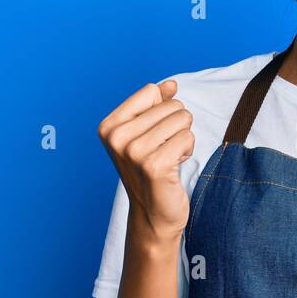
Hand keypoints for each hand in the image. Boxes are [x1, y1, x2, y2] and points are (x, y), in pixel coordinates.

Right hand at [97, 78, 193, 244]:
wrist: (154, 214)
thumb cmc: (152, 170)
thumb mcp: (148, 132)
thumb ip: (157, 104)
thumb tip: (170, 84)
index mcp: (109, 126)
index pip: (151, 90)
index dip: (161, 110)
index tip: (152, 136)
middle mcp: (117, 137)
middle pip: (170, 104)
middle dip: (175, 126)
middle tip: (162, 151)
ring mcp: (134, 151)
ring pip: (182, 118)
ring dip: (183, 138)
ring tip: (168, 158)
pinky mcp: (154, 165)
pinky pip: (187, 137)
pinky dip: (187, 151)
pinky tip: (173, 167)